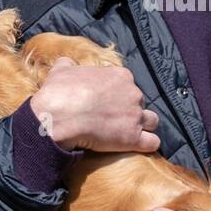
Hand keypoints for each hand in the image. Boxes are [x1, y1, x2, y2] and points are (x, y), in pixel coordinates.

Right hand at [28, 56, 159, 153]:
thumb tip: (67, 63)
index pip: (127, 84)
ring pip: (152, 120)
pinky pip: (152, 142)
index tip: (107, 103)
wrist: (58, 116)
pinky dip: (148, 145)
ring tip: (130, 133)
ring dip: (144, 126)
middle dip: (129, 110)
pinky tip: (139, 146)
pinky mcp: (133, 138)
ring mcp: (135, 116)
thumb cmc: (59, 92)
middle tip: (113, 120)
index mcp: (120, 76)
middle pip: (139, 102)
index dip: (118, 95)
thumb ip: (69, 64)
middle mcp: (133, 93)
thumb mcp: (61, 70)